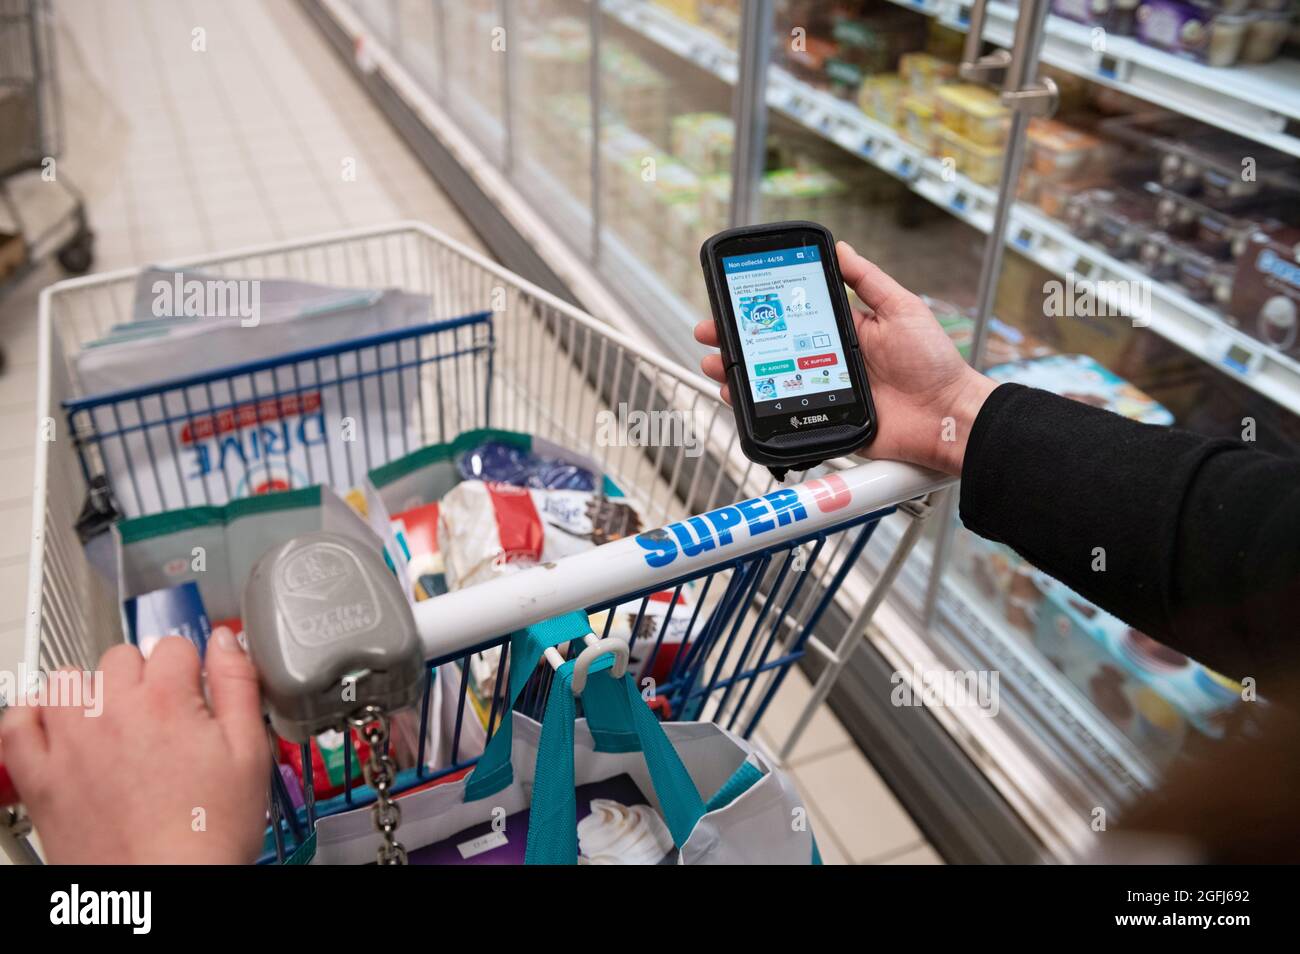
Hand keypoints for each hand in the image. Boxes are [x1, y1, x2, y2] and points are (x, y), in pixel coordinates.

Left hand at [0, 627, 268, 863]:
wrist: (163, 890)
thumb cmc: (208, 832)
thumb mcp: (250, 752)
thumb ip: (239, 685)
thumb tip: (224, 642)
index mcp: (166, 699)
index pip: (174, 646)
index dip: (191, 670)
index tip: (196, 694)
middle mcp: (110, 711)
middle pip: (121, 658)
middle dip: (144, 678)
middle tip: (162, 717)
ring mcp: (69, 742)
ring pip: (68, 681)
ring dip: (90, 691)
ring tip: (114, 721)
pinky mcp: (40, 776)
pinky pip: (16, 723)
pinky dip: (32, 717)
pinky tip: (59, 728)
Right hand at [696, 240, 996, 475]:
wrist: (947, 416)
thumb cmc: (932, 362)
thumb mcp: (902, 308)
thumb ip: (867, 280)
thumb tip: (841, 248)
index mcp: (841, 331)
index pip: (791, 315)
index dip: (761, 309)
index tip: (734, 299)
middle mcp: (825, 359)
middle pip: (770, 348)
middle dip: (734, 340)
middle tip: (710, 332)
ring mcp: (821, 390)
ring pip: (767, 381)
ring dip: (736, 372)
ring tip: (717, 365)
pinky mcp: (823, 419)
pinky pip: (781, 413)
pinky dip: (754, 407)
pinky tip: (736, 396)